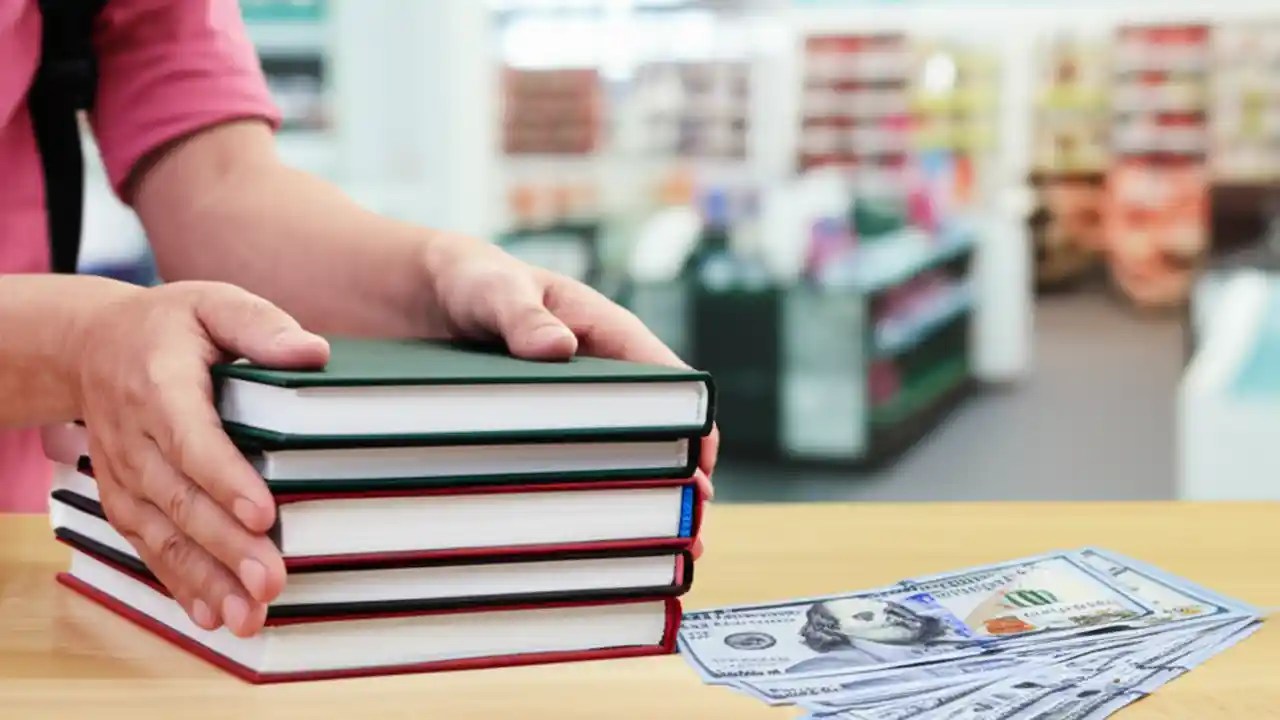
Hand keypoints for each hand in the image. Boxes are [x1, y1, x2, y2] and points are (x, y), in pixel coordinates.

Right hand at [71, 281, 328, 636]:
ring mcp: (124, 472)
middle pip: (179, 497)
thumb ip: (260, 325)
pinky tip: (212, 615)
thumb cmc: (170, 326)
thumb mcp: (213, 303)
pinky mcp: (124, 498)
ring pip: (162, 533)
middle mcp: (134, 435)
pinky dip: (179, 583)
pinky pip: (148, 545)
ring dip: (204, 578)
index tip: (264, 513)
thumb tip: (312, 351)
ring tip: (247, 615)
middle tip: (270, 582)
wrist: (90, 347)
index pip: (191, 438)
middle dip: (226, 545)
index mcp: (159, 383)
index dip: (225, 478)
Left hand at [423, 236, 719, 552]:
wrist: (412, 296)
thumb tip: (556, 350)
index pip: (672, 385)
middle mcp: (599, 381)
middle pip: (654, 437)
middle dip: (674, 484)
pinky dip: (576, 508)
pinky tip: (575, 549)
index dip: (695, 430)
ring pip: (613, 465)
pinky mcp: (533, 438)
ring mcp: (569, 414)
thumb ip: (521, 316)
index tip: (703, 475)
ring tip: (645, 555)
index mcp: (608, 336)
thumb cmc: (472, 281)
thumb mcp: (495, 290)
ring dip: (630, 505)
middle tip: (685, 536)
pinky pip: (562, 476)